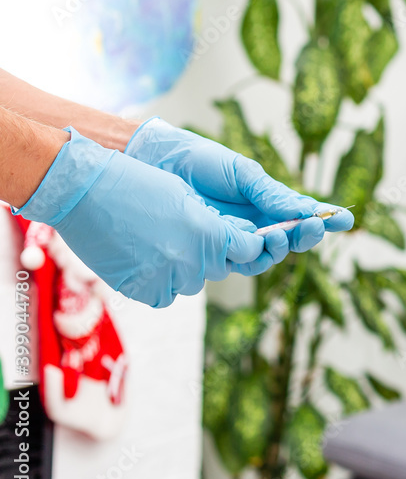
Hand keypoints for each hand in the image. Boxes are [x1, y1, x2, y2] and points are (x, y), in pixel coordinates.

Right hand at [14, 128, 277, 307]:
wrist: (83, 192)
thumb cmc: (137, 184)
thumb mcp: (186, 197)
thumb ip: (214, 223)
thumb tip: (237, 240)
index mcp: (208, 234)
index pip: (248, 250)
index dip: (247, 243)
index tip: (240, 238)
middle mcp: (191, 262)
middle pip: (219, 267)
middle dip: (211, 253)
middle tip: (186, 234)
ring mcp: (165, 279)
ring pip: (192, 282)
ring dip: (184, 267)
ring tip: (158, 240)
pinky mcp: (142, 292)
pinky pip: (165, 294)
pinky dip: (160, 280)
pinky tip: (143, 256)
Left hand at [124, 117, 352, 253]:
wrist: (152, 163)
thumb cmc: (197, 161)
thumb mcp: (242, 172)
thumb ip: (271, 193)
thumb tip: (305, 209)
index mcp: (266, 204)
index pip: (302, 215)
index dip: (325, 220)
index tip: (348, 219)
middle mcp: (253, 225)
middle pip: (289, 240)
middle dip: (306, 235)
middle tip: (315, 226)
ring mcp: (232, 240)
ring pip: (266, 256)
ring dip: (281, 247)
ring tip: (282, 233)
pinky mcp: (209, 251)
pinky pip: (235, 261)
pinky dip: (251, 253)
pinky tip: (257, 240)